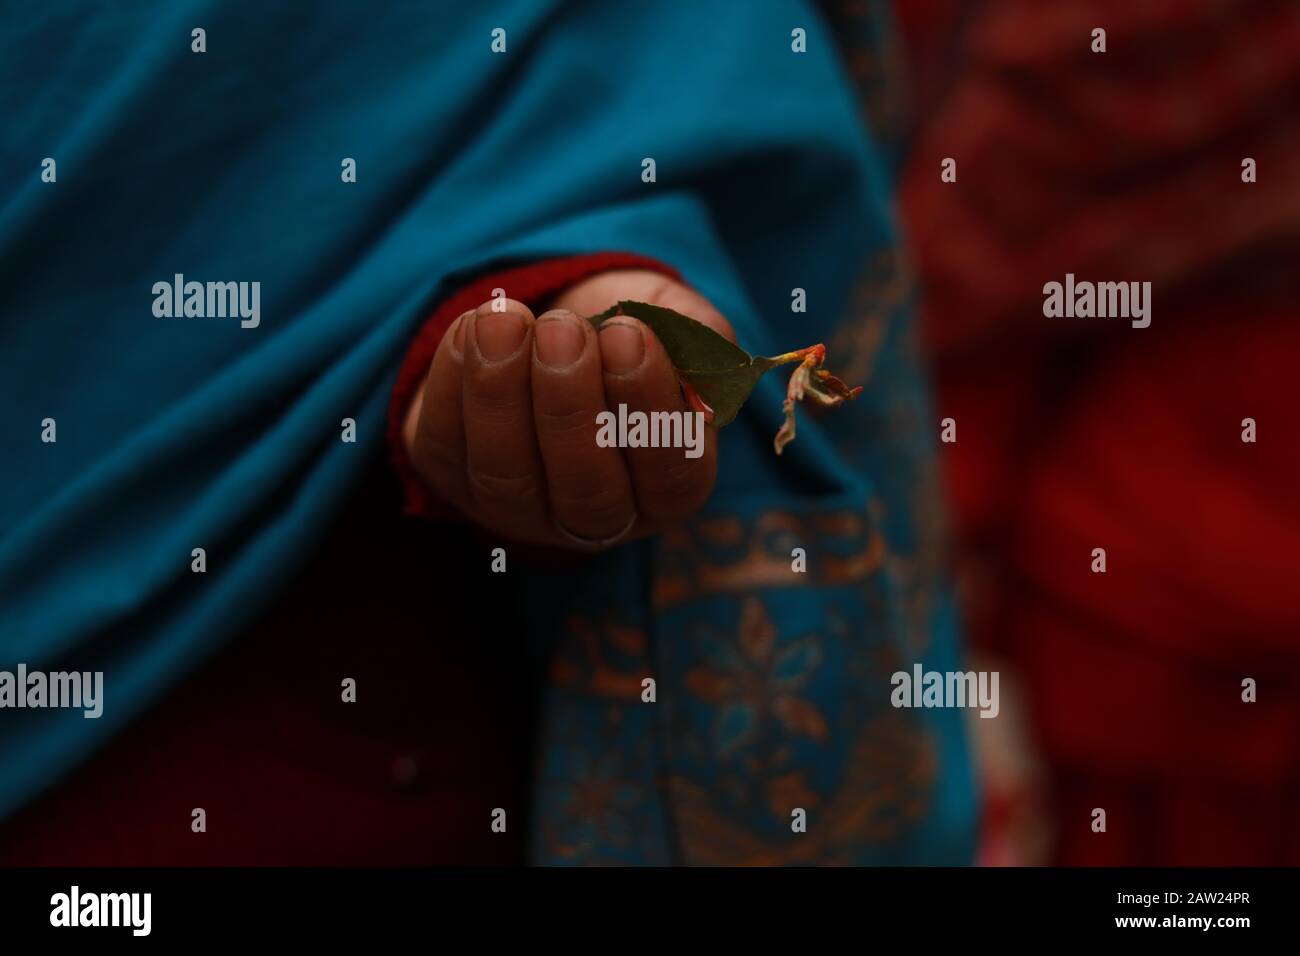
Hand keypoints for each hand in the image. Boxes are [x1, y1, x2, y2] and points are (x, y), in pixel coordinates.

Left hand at [402, 269, 734, 549]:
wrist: (550, 324)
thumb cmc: (625, 332)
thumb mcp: (672, 320)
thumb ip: (692, 329)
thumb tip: (669, 336)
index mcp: (667, 487)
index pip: (671, 474)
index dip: (649, 408)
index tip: (630, 334)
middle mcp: (595, 517)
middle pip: (586, 493)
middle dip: (571, 406)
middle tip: (565, 330)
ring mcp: (519, 509)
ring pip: (506, 475)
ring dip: (502, 392)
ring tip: (507, 320)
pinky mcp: (453, 481)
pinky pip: (445, 445)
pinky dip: (454, 380)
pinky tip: (475, 326)